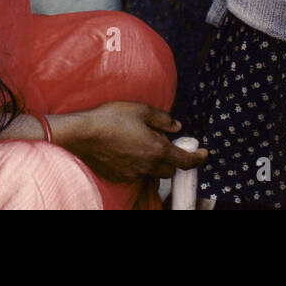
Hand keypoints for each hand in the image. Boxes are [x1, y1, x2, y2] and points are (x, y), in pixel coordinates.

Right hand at [61, 102, 208, 183]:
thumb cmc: (110, 118)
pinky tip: (127, 150)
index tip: (203, 153)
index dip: (197, 158)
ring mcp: (132, 173)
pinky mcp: (119, 176)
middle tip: (164, 143)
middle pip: (169, 170)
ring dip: (154, 162)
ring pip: (152, 172)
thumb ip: (162, 118)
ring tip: (142, 144)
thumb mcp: (140, 110)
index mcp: (156, 149)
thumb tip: (176, 125)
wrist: (81, 134)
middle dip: (172, 160)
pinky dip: (137, 164)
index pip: (185, 160)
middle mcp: (147, 166)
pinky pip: (135, 173)